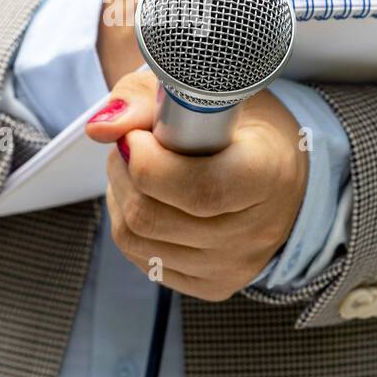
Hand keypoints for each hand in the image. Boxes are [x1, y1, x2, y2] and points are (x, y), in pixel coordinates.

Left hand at [85, 68, 307, 301]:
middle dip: (124, 172)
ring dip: (120, 195)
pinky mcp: (212, 285)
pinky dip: (129, 222)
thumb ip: (148, 99)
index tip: (138, 134)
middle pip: (153, 217)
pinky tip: (146, 196)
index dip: (149, 162)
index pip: (198, 190)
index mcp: (268, 176)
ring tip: (134, 165)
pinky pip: (142, 258)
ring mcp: (233, 265)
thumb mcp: (206, 92)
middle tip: (130, 142)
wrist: (275, 165)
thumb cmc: (241, 122)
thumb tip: (100, 127)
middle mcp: (257, 232)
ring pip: (136, 239)